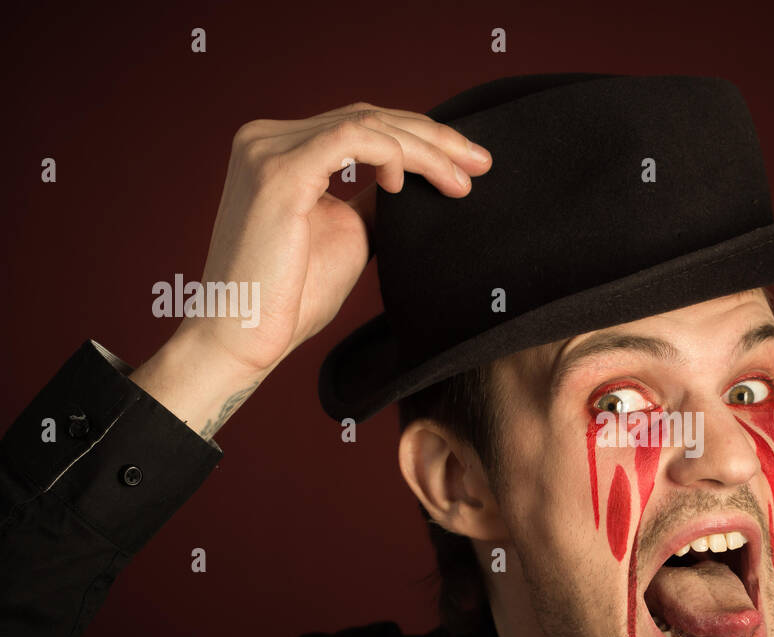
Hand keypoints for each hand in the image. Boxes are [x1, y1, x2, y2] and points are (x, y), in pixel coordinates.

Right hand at [132, 103, 490, 437]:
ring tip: (462, 182)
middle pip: (369, 118)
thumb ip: (374, 203)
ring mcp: (268, 150)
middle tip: (483, 162)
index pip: (363, 126)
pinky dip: (392, 154)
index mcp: (281, 149)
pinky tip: (407, 183)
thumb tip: (414, 184)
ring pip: (367, 125)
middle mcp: (267, 138)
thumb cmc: (292, 296)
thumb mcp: (349, 235)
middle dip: (435, 138)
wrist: (245, 337)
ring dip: (425, 149)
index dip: (421, 138)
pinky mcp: (279, 172)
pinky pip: (352, 141)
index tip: (470, 166)